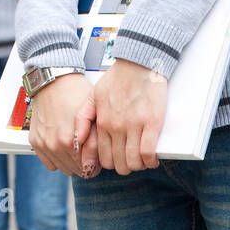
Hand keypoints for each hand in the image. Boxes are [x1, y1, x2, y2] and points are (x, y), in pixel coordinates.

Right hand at [28, 73, 96, 177]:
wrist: (53, 79)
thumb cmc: (76, 93)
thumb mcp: (93, 114)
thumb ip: (95, 142)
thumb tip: (93, 165)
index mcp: (70, 141)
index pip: (89, 169)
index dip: (97, 163)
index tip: (98, 156)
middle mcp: (55, 145)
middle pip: (77, 170)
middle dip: (85, 163)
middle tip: (88, 148)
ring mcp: (44, 144)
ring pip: (64, 169)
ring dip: (71, 161)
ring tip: (76, 145)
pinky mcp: (35, 141)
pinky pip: (49, 164)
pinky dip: (57, 158)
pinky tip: (63, 145)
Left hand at [90, 58, 167, 174]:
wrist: (138, 62)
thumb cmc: (117, 79)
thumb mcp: (93, 96)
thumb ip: (83, 118)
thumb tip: (77, 140)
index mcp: (102, 122)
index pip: (104, 158)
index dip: (112, 164)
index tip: (119, 160)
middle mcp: (116, 127)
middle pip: (119, 164)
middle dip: (125, 167)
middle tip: (131, 161)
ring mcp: (134, 125)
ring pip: (134, 161)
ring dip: (139, 165)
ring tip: (142, 160)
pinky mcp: (152, 122)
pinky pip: (148, 152)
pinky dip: (151, 160)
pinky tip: (152, 158)